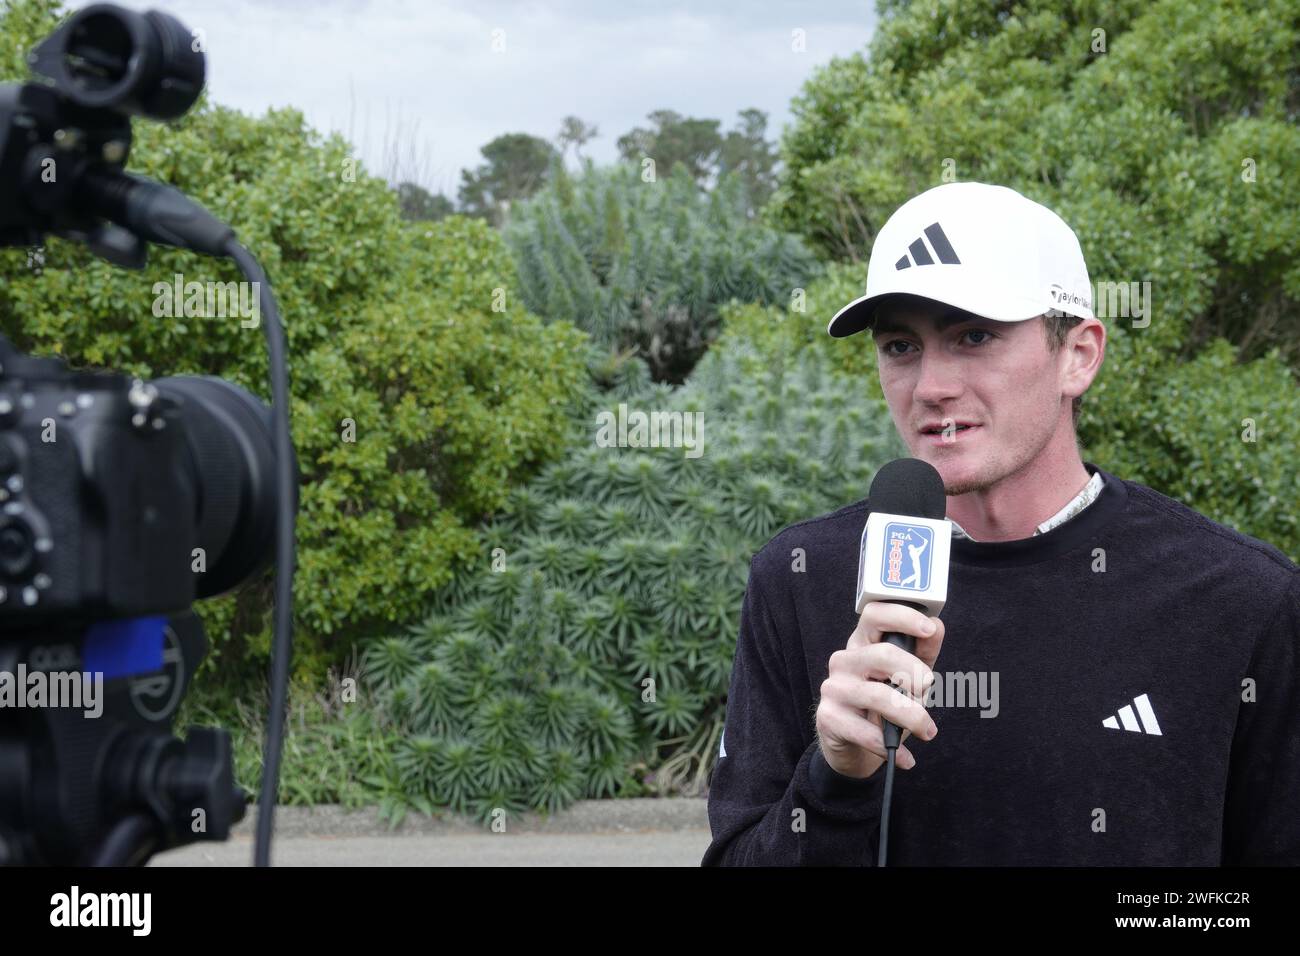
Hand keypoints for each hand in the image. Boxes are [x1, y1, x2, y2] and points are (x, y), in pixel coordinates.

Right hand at [815, 601, 945, 778]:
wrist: (853, 746)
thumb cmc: (884, 704)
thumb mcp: (908, 677)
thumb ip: (923, 653)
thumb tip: (938, 625)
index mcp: (862, 643)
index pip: (874, 614)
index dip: (902, 616)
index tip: (928, 628)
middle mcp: (844, 660)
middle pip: (883, 654)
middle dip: (916, 675)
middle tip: (928, 692)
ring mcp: (834, 688)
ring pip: (879, 696)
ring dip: (913, 716)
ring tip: (927, 730)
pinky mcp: (829, 718)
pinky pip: (868, 733)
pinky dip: (893, 750)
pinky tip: (906, 758)